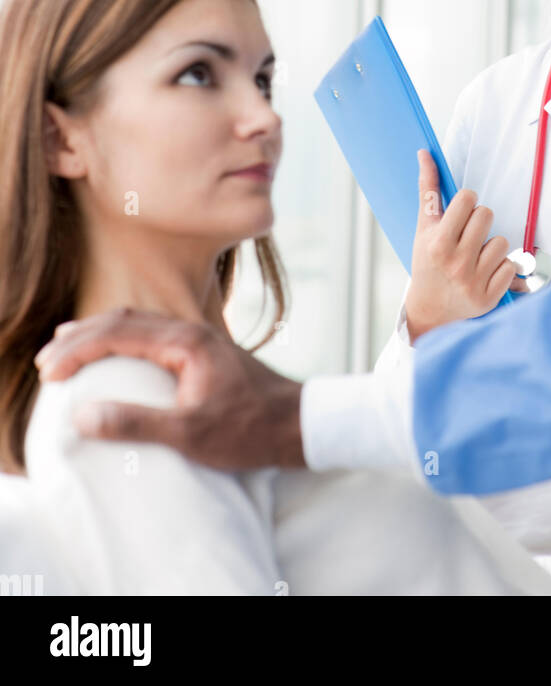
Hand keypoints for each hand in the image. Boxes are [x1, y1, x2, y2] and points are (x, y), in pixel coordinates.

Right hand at [33, 308, 305, 471]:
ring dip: (100, 334)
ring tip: (67, 347)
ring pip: (138, 324)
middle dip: (81, 335)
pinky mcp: (202, 352)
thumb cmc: (249, 430)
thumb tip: (83, 416)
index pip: (118, 332)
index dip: (78, 349)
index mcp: (185, 342)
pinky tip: (115, 354)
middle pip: (124, 320)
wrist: (297, 423)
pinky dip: (122, 339)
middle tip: (46, 358)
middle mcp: (190, 332)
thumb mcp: (190, 435)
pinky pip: (151, 335)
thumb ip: (136, 424)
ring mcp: (198, 339)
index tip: (50, 372)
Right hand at [405, 150, 520, 341]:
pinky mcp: (490, 298)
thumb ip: (427, 190)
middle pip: (486, 214)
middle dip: (478, 221)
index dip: (466, 201)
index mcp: (438, 243)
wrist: (430, 311)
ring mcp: (474, 282)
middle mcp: (456, 263)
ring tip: (475, 256)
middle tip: (467, 235)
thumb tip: (425, 153)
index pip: (467, 199)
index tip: (461, 212)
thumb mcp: (423, 228)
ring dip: (491, 245)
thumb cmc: (427, 263)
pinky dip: (501, 267)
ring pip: (502, 240)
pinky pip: (511, 265)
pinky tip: (485, 273)